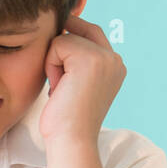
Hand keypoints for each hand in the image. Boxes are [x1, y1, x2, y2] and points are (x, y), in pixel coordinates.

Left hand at [39, 14, 126, 144]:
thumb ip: (77, 59)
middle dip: (62, 42)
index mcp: (115, 66)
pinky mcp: (90, 58)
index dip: (73, 33)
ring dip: (54, 61)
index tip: (58, 42)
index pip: (92, 32)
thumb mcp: (78, 82)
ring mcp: (105, 57)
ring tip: (60, 87)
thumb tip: (60, 31)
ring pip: (66, 37)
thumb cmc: (67, 117)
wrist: (72, 139)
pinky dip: (51, 65)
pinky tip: (58, 87)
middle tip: (57, 73)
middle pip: (82, 28)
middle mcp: (115, 59)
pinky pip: (58, 44)